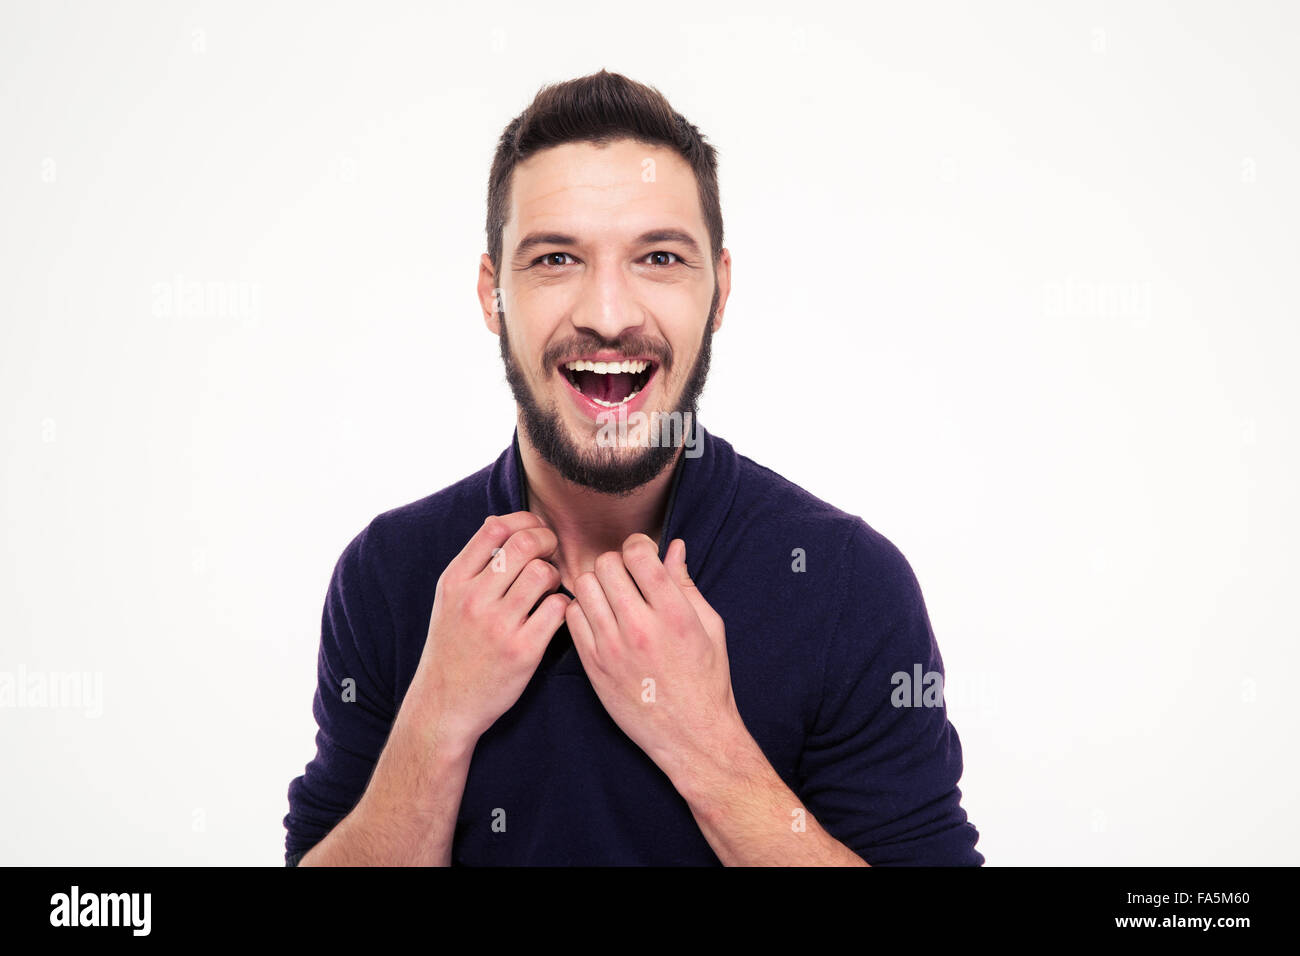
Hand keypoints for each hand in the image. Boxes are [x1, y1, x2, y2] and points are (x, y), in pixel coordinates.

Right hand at [406, 511, 570, 748]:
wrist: (444, 704)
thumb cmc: (452, 647)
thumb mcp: (448, 600)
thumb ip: (472, 564)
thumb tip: (499, 523)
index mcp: (454, 580)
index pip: (495, 528)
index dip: (525, 522)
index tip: (535, 533)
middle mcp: (473, 599)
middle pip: (525, 543)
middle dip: (547, 541)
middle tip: (552, 554)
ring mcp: (498, 625)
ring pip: (544, 573)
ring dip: (555, 575)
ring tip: (548, 588)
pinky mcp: (522, 651)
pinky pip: (557, 609)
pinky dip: (563, 606)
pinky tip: (554, 613)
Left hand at [564, 533, 741, 779]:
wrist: (690, 735)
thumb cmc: (706, 679)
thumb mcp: (709, 627)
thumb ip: (686, 585)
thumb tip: (675, 547)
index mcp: (675, 614)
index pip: (639, 555)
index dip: (639, 546)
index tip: (642, 556)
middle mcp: (640, 628)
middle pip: (607, 565)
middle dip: (616, 563)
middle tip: (625, 577)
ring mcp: (612, 647)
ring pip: (584, 586)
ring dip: (596, 583)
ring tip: (610, 595)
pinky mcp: (593, 665)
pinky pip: (571, 616)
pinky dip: (581, 608)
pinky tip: (598, 616)